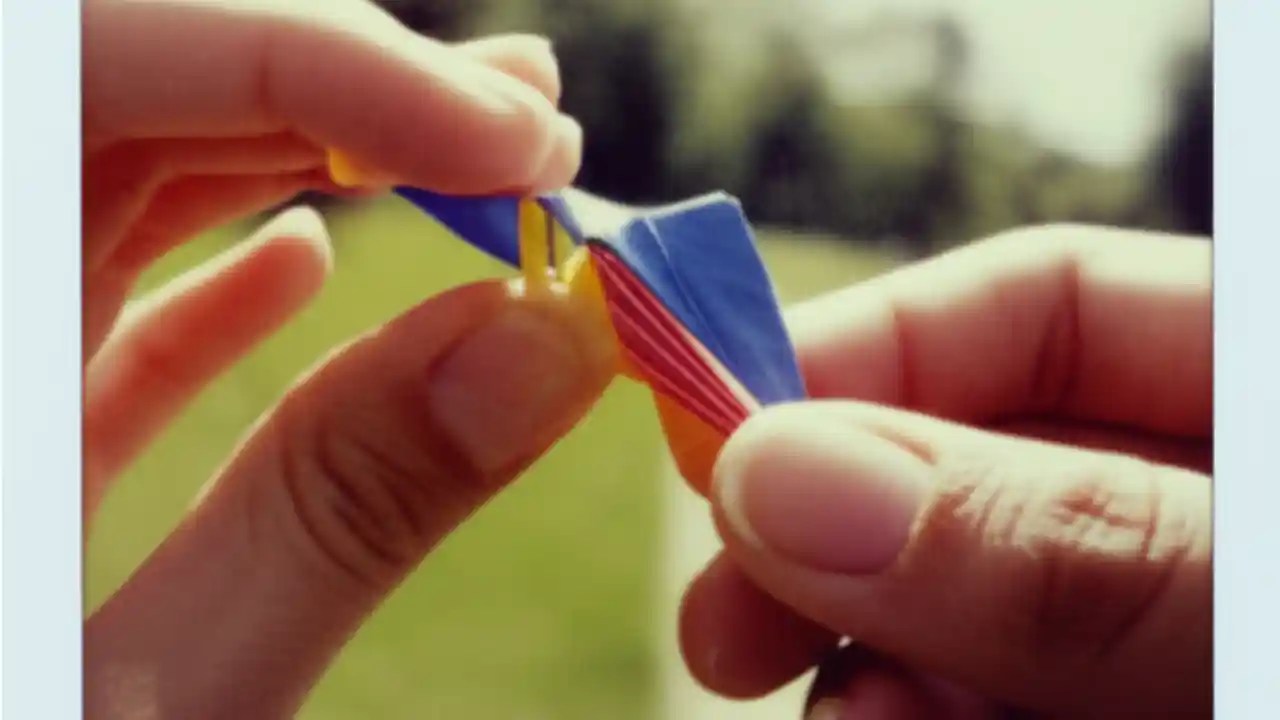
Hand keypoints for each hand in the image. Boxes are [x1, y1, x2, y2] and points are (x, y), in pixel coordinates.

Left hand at [83, 2, 610, 716]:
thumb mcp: (157, 709)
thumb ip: (344, 509)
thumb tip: (548, 341)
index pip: (84, 75)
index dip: (315, 65)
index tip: (515, 133)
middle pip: (113, 94)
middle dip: (343, 87)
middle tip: (530, 121)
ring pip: (117, 182)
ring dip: (308, 158)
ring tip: (483, 160)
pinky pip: (94, 314)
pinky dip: (210, 281)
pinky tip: (312, 267)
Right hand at [678, 226, 1210, 718]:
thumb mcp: (1249, 612)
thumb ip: (1053, 543)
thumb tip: (782, 472)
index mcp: (1256, 385)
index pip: (1044, 299)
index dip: (866, 347)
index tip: (717, 437)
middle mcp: (1207, 497)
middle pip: (974, 459)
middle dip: (836, 533)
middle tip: (724, 621)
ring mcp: (1175, 625)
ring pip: (970, 600)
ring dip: (871, 655)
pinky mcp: (1140, 708)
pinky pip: (1004, 702)